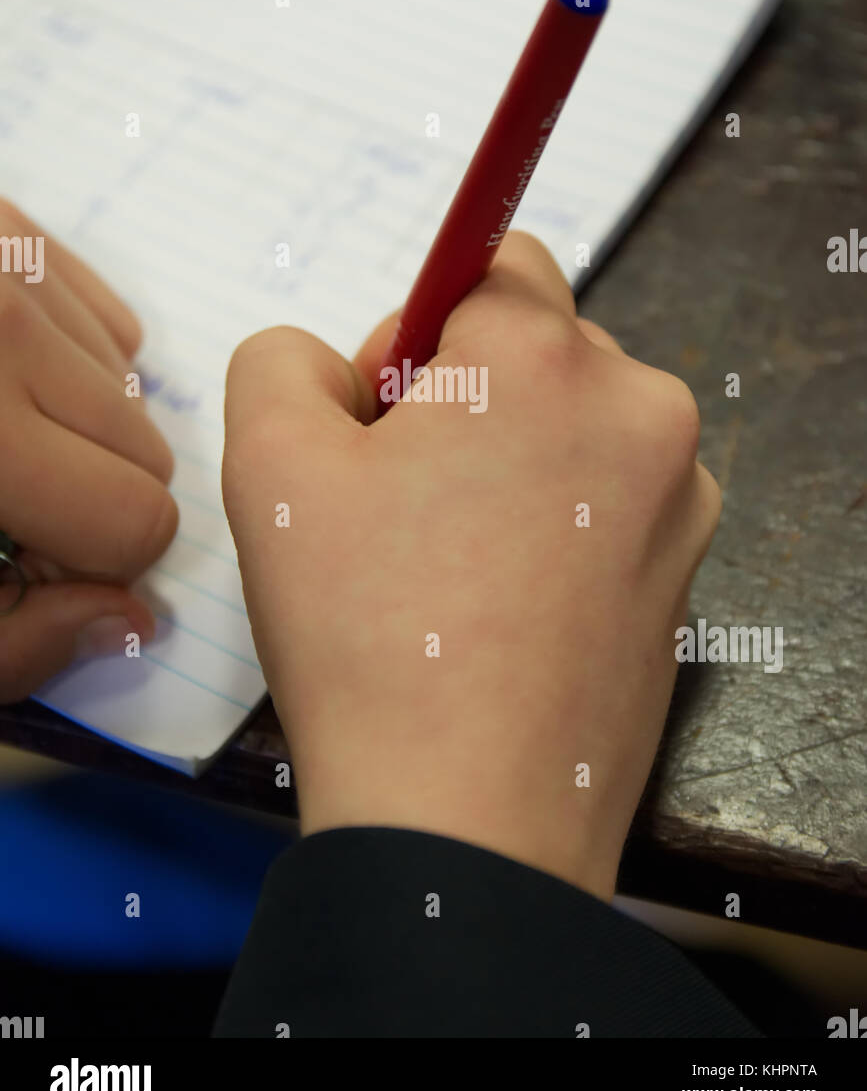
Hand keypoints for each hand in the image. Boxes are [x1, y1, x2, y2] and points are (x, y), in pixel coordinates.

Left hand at [0, 199, 177, 700]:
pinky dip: (68, 358)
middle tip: (10, 500)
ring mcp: (2, 253)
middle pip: (146, 452)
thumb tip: (132, 619)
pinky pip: (103, 314)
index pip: (137, 520)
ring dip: (74, 426)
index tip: (35, 561)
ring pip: (128, 381)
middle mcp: (0, 326)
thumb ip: (12, 647)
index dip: (95, 563)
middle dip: (87, 495)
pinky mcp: (6, 213)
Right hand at [222, 231, 719, 898]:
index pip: (488, 264)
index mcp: (546, 358)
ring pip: (573, 427)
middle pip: (536, 347)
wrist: (470, 826)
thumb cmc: (370, 637)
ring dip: (508, 461)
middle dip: (461, 397)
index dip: (414, 330)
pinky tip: (498, 606)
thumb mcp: (268, 465)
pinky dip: (554, 524)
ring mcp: (681, 499)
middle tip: (397, 503)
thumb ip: (281, 359)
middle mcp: (642, 410)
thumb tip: (331, 365)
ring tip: (446, 567)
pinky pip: (609, 503)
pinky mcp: (687, 574)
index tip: (380, 418)